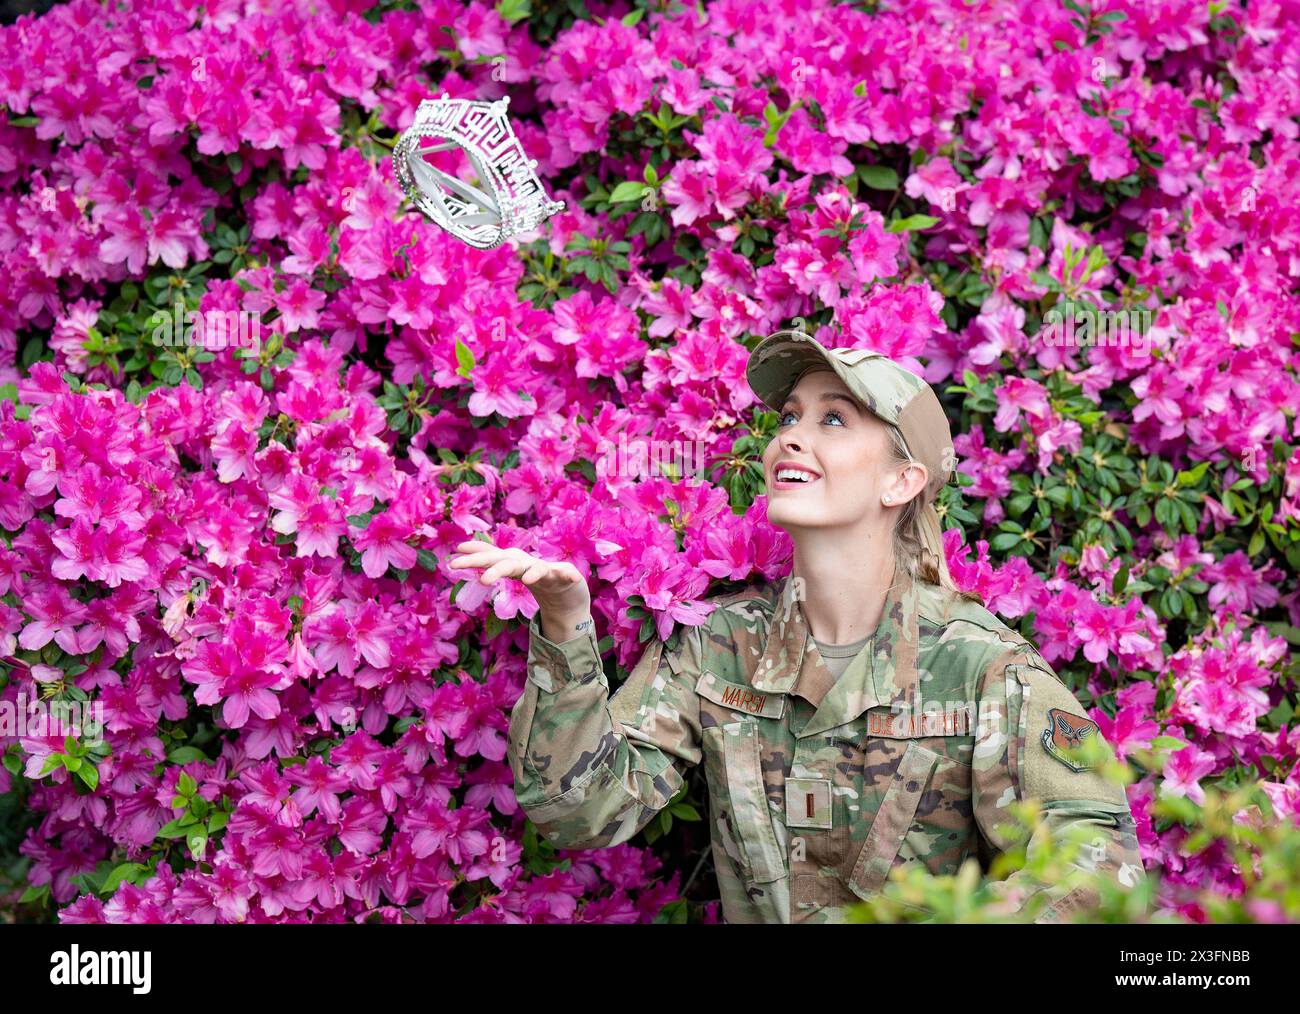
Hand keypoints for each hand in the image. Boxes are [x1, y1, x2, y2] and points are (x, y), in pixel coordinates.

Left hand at [449, 535, 590, 623]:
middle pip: (504, 562)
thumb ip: (492, 562)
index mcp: (514, 563)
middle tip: (464, 569)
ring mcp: (546, 569)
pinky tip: (570, 578)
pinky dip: (568, 575)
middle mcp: (527, 563)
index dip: (476, 552)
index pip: (491, 556)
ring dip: (525, 572)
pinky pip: (564, 575)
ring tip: (511, 579)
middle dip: (484, 563)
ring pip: (533, 568)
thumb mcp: (514, 570)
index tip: (457, 549)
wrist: (568, 590)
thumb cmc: (538, 577)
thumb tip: (462, 551)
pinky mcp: (565, 576)